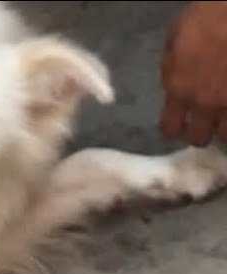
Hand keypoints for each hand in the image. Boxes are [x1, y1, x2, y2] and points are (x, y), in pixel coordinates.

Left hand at [159, 1, 226, 146]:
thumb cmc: (206, 17)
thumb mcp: (175, 40)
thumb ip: (171, 68)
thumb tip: (171, 81)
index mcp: (179, 90)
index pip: (170, 128)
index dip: (174, 129)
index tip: (179, 125)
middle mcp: (205, 102)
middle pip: (200, 138)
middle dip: (201, 133)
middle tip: (205, 124)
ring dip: (224, 128)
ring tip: (223, 118)